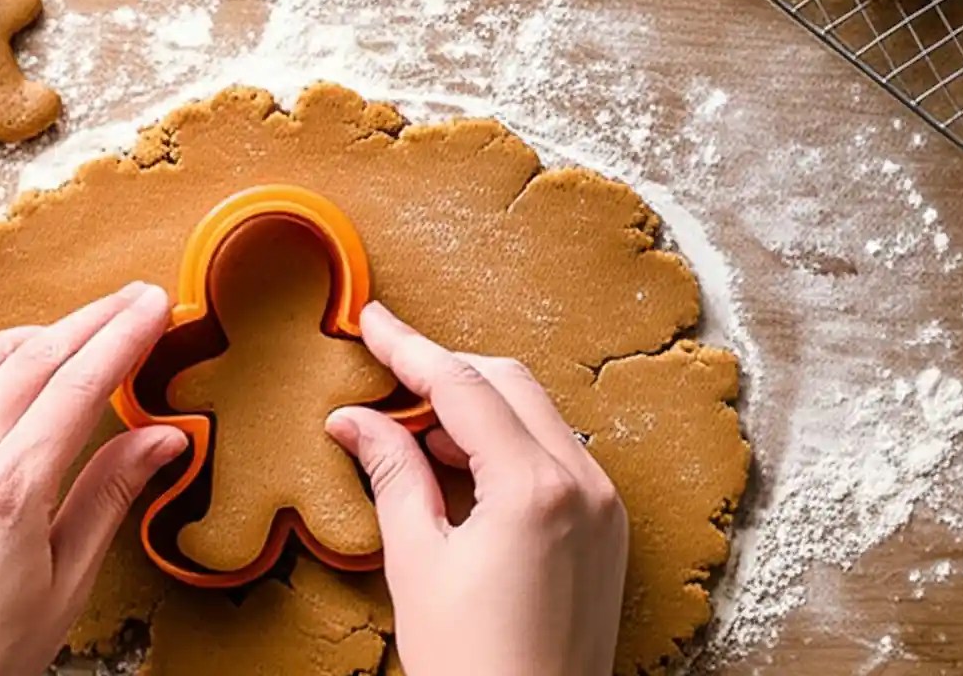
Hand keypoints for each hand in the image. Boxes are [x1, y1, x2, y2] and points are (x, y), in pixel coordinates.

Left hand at [0, 282, 186, 675]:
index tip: (156, 306)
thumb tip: (163, 439)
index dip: (124, 337)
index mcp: (12, 490)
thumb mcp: (65, 584)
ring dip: (33, 334)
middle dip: (92, 321)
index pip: (81, 386)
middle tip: (134, 298)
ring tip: (76, 329)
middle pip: (35, 359)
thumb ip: (109, 498)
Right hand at [326, 303, 627, 675]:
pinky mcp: (606, 529)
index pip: (463, 388)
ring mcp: (603, 506)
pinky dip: (506, 442)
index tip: (374, 321)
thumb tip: (356, 421)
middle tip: (388, 371)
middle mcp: (583, 484)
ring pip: (536, 414)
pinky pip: (555, 454)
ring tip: (414, 428)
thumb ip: (392, 475)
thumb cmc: (473, 668)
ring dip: (476, 406)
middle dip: (446, 369)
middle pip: (508, 384)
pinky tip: (462, 462)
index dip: (410, 348)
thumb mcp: (417, 565)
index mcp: (534, 489)